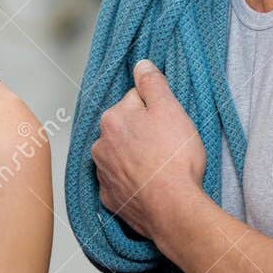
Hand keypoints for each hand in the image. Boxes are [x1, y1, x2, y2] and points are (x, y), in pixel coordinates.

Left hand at [90, 60, 207, 243]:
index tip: (169, 122)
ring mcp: (103, 173)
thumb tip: (140, 64)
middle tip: (168, 146)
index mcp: (112, 119)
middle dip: (143, 133)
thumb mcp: (169, 109)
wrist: (172, 208)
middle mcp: (99, 145)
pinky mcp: (110, 198)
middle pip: (125, 129)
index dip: (156, 109)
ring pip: (121, 155)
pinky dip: (133, 182)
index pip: (134, 101)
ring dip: (136, 157)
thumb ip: (152, 83)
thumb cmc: (173, 159)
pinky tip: (150, 185)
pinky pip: (121, 182)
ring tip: (160, 167)